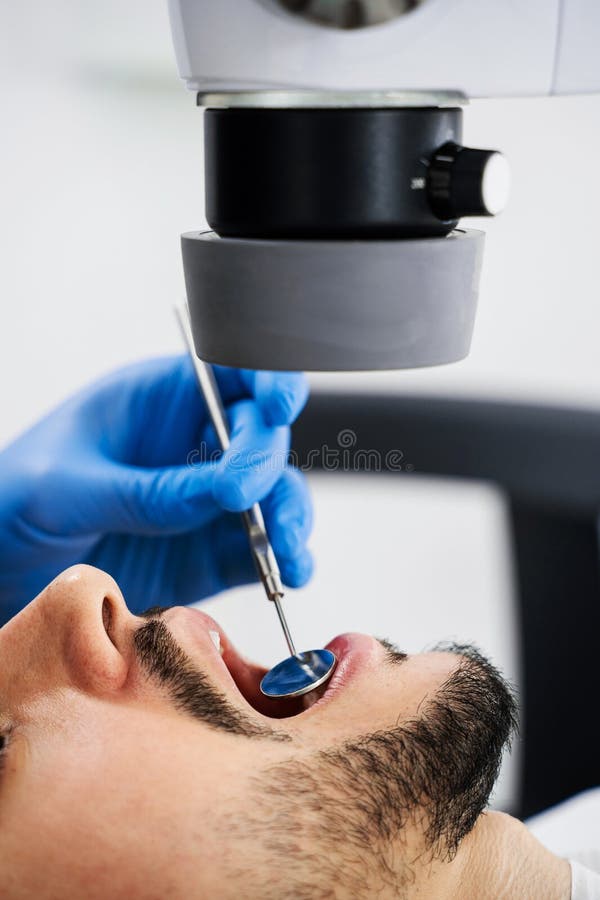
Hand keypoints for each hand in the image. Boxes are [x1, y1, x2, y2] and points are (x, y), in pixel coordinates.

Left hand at [0, 356, 312, 620]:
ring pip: (273, 496)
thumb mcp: (64, 488)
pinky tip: (289, 571)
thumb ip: (144, 490)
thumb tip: (222, 491)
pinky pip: (259, 551)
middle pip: (260, 438)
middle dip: (266, 464)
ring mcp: (203, 502)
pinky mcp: (207, 553)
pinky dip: (281, 561)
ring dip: (289, 517)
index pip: (228, 373)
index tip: (278, 405)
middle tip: (243, 497)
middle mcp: (189, 446)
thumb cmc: (11, 501)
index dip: (265, 379)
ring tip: (285, 547)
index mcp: (157, 401)